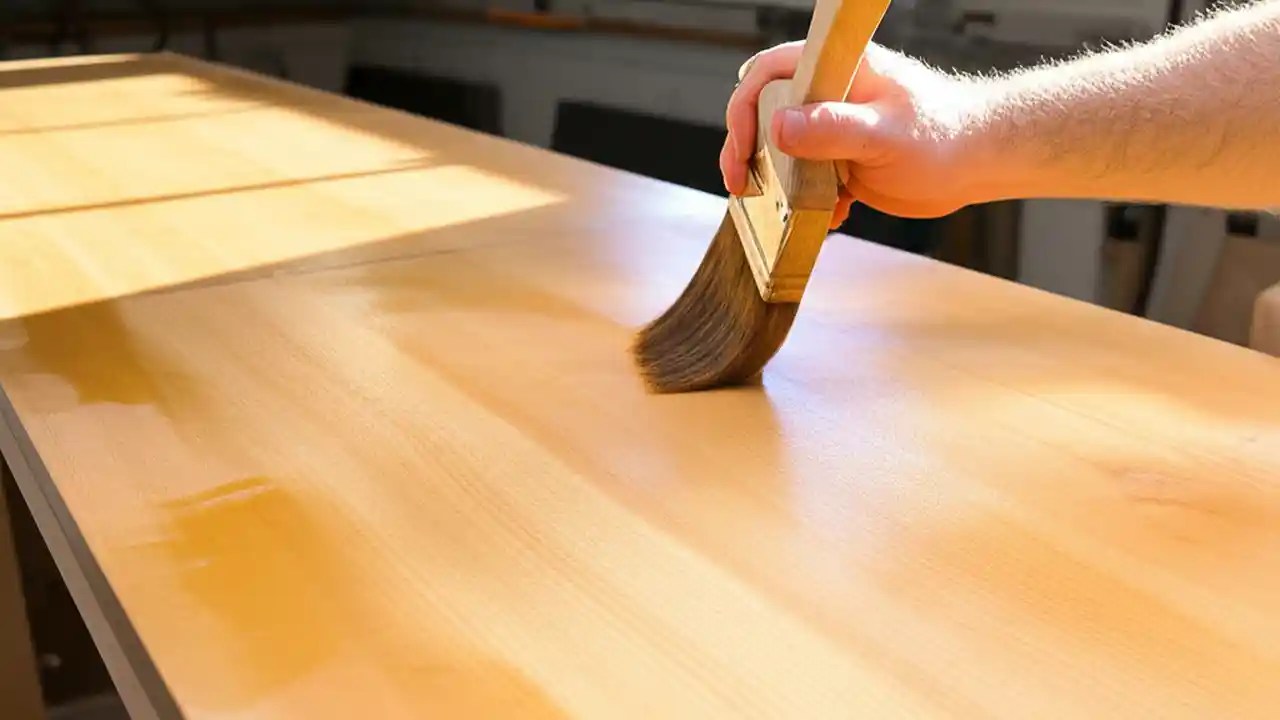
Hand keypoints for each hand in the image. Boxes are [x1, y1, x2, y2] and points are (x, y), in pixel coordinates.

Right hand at [720, 41, 993, 224]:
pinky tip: (831, 214)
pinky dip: (806, 202)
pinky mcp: (839, 158)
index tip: (742, 151)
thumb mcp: (885, 134)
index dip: (745, 110)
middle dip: (750, 153)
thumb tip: (778, 127)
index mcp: (835, 67)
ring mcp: (831, 127)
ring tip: (789, 209)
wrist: (978, 163)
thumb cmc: (944, 135)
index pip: (768, 73)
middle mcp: (827, 93)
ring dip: (777, 184)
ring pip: (780, 150)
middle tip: (745, 187)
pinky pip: (804, 177)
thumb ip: (832, 128)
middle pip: (763, 114)